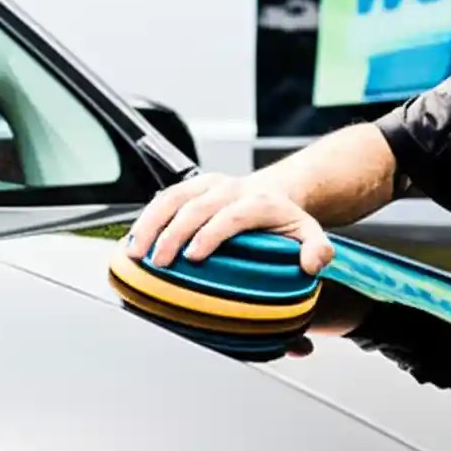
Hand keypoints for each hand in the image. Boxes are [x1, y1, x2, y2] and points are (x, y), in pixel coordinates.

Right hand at [124, 172, 333, 273]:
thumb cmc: (285, 220)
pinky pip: (162, 198)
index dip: (212, 232)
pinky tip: (132, 242)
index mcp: (259, 201)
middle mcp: (230, 188)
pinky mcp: (189, 188)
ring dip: (150, 223)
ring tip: (135, 252)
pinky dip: (144, 219)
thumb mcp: (310, 233)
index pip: (233, 213)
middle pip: (197, 204)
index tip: (195, 256)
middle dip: (174, 232)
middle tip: (160, 262)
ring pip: (172, 197)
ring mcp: (206, 185)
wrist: (273, 192)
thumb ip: (318, 250)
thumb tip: (312, 264)